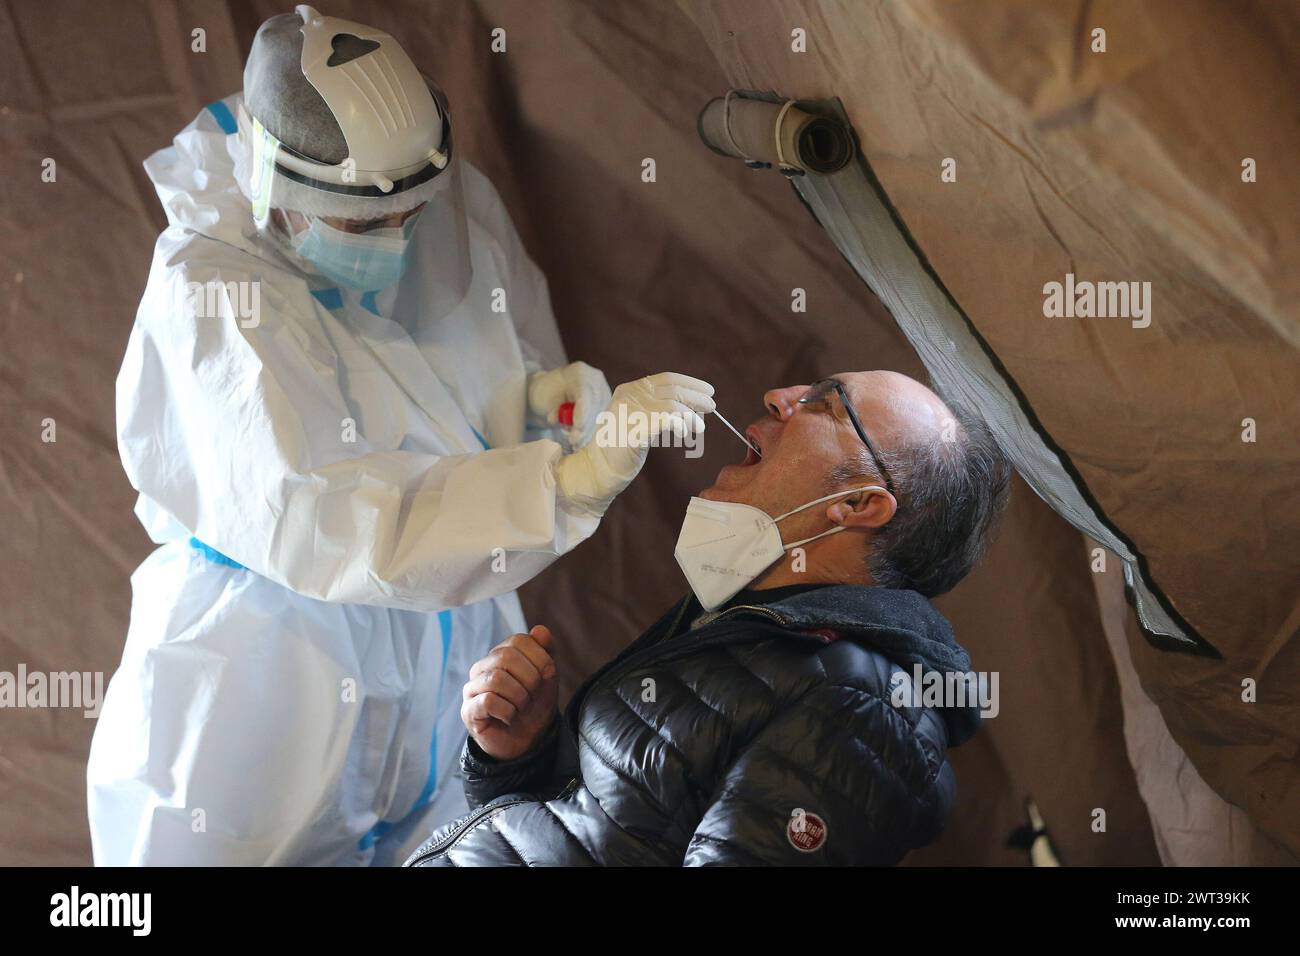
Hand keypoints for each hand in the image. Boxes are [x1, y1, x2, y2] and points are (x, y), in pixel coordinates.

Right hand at [461, 625, 559, 760]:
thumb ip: (546, 652)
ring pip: (497, 679)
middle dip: (530, 678)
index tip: (548, 676)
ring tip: (521, 707)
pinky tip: (510, 717)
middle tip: (533, 695)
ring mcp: (473, 688)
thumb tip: (540, 630)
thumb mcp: (547, 677)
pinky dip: (508, 711)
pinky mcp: (468, 710)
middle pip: (506, 657)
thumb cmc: (535, 704)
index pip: (519, 640)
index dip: (539, 657)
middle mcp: (483, 667)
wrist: (528, 740)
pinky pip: (488, 701)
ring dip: (519, 697)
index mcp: (502, 653)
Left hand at [527, 362, 611, 447]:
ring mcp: (604, 392)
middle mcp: (596, 380)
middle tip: (573, 441)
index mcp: (578, 372)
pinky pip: (602, 421)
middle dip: (585, 427)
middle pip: (595, 406)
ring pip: (600, 416)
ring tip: (573, 442)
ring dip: (587, 433)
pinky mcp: (606, 405)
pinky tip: (581, 439)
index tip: (577, 427)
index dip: (583, 411)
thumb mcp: (544, 399)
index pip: (584, 393)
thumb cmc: (546, 394)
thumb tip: (557, 419)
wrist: (554, 391)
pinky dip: (591, 432)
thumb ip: (552, 409)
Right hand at [555, 371, 714, 515]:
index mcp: (629, 389)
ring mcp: (630, 412)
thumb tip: (693, 402)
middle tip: (711, 406)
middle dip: (697, 397)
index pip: (667, 378)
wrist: (598, 468)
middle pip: (673, 389)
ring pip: (673, 404)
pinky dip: (681, 425)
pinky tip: (684, 433)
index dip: (691, 383)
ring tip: (699, 426)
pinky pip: (667, 421)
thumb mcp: (638, 418)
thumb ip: (657, 406)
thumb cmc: (622, 446)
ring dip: (691, 415)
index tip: (708, 391)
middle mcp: (629, 396)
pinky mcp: (635, 430)